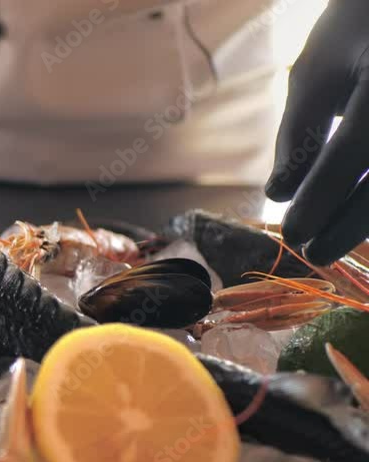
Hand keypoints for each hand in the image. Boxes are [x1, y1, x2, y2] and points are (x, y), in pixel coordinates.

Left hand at [265, 0, 368, 265]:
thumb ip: (299, 132)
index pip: (347, 158)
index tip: (292, 236)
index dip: (318, 203)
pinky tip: (355, 215)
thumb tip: (280, 194)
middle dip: (346, 226)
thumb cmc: (356, 29)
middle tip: (312, 253)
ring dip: (367, 218)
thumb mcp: (317, 70)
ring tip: (331, 239)